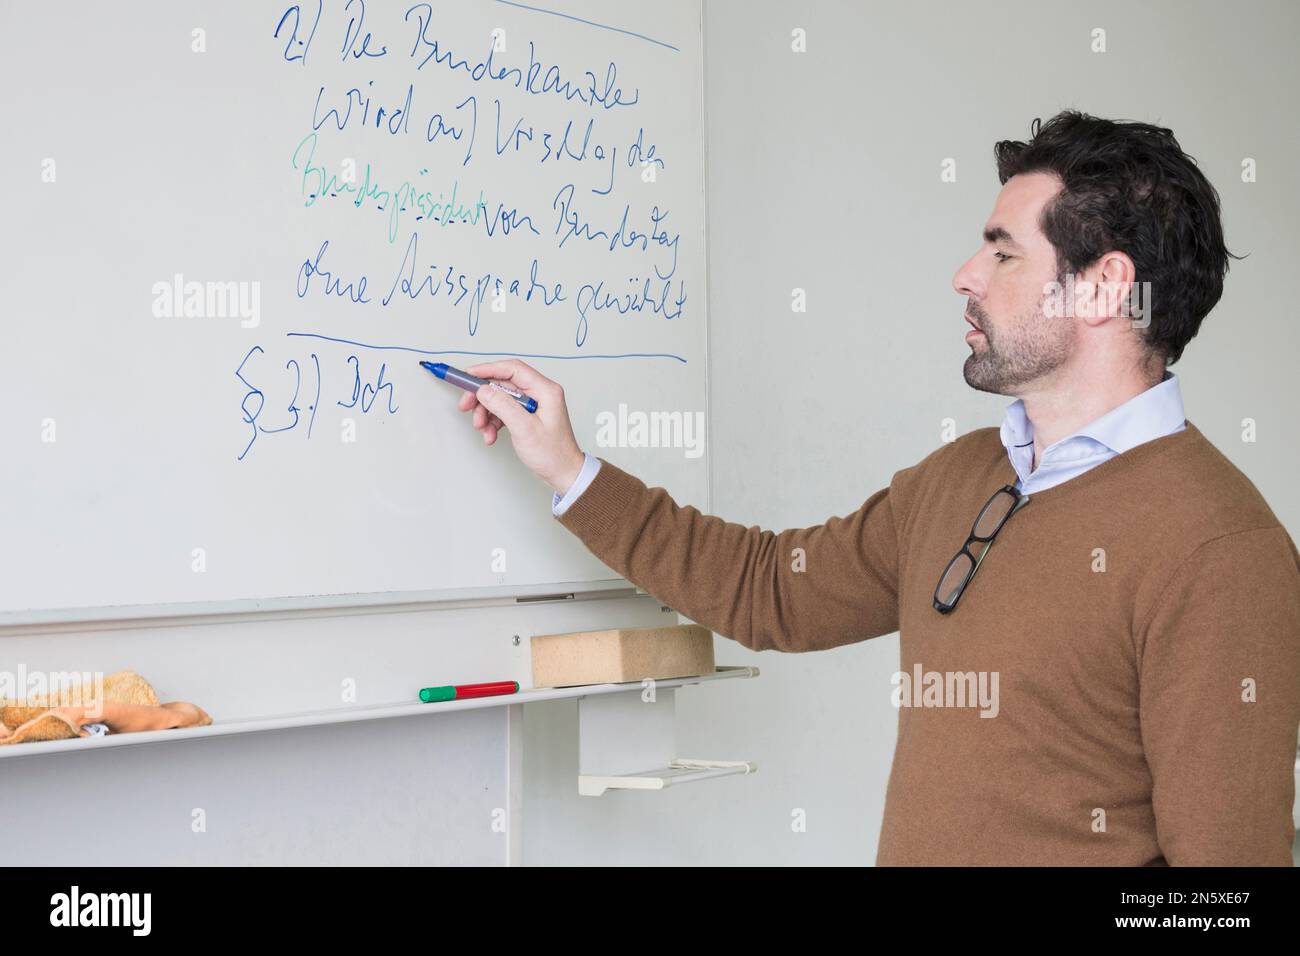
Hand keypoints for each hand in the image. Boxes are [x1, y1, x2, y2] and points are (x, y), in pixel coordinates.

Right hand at [456, 359, 585, 494]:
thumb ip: (503, 406)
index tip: (468, 375)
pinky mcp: (527, 416)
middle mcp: (540, 394)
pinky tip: (490, 435)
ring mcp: (533, 405)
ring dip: (486, 413)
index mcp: (545, 390)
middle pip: (502, 384)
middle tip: (466, 405)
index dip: (488, 369)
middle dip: (482, 396)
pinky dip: (493, 422)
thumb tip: (484, 390)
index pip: (513, 369)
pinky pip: (503, 412)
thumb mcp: (525, 429)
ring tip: (481, 428)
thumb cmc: (553, 454)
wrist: (563, 473)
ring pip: (500, 399)